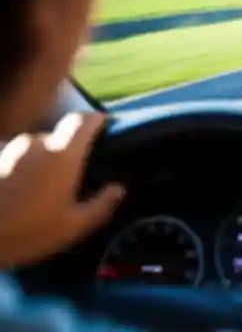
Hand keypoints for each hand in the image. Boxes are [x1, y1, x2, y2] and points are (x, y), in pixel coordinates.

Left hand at [0, 112, 124, 268]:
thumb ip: (101, 205)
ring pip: (33, 148)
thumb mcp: (72, 227)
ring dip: (39, 162)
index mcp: (62, 155)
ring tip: (38, 189)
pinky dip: (19, 169)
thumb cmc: (26, 232)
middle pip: (57, 136)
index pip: (83, 120)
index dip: (96, 120)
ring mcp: (7, 150)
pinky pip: (13, 158)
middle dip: (66, 152)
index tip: (105, 128)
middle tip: (68, 178)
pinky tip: (16, 193)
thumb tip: (118, 189)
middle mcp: (35, 144)